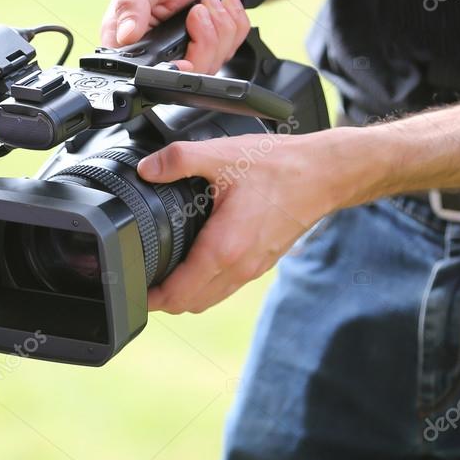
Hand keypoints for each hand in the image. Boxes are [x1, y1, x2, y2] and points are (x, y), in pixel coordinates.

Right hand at [100, 0, 250, 73]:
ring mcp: (185, 53)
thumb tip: (125, 35)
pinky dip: (234, 24)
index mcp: (127, 39)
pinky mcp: (208, 49)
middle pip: (189, 73)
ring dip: (221, 27)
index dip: (169, 72)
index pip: (143, 73)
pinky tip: (222, 6)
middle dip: (205, 40)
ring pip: (214, 63)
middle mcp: (155, 51)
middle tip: (199, 9)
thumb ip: (132, 5)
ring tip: (209, 1)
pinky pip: (231, 49)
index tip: (186, 59)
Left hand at [136, 130, 356, 313]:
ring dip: (185, 295)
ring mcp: (253, 268)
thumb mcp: (223, 155)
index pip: (178, 294)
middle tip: (142, 282)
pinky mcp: (262, 262)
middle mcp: (239, 267)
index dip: (150, 298)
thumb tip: (148, 169)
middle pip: (191, 304)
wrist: (325, 174)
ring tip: (164, 277)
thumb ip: (180, 159)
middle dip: (164, 300)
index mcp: (224, 249)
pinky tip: (197, 263)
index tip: (133, 289)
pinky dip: (206, 285)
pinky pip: (227, 286)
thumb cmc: (282, 168)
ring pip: (210, 298)